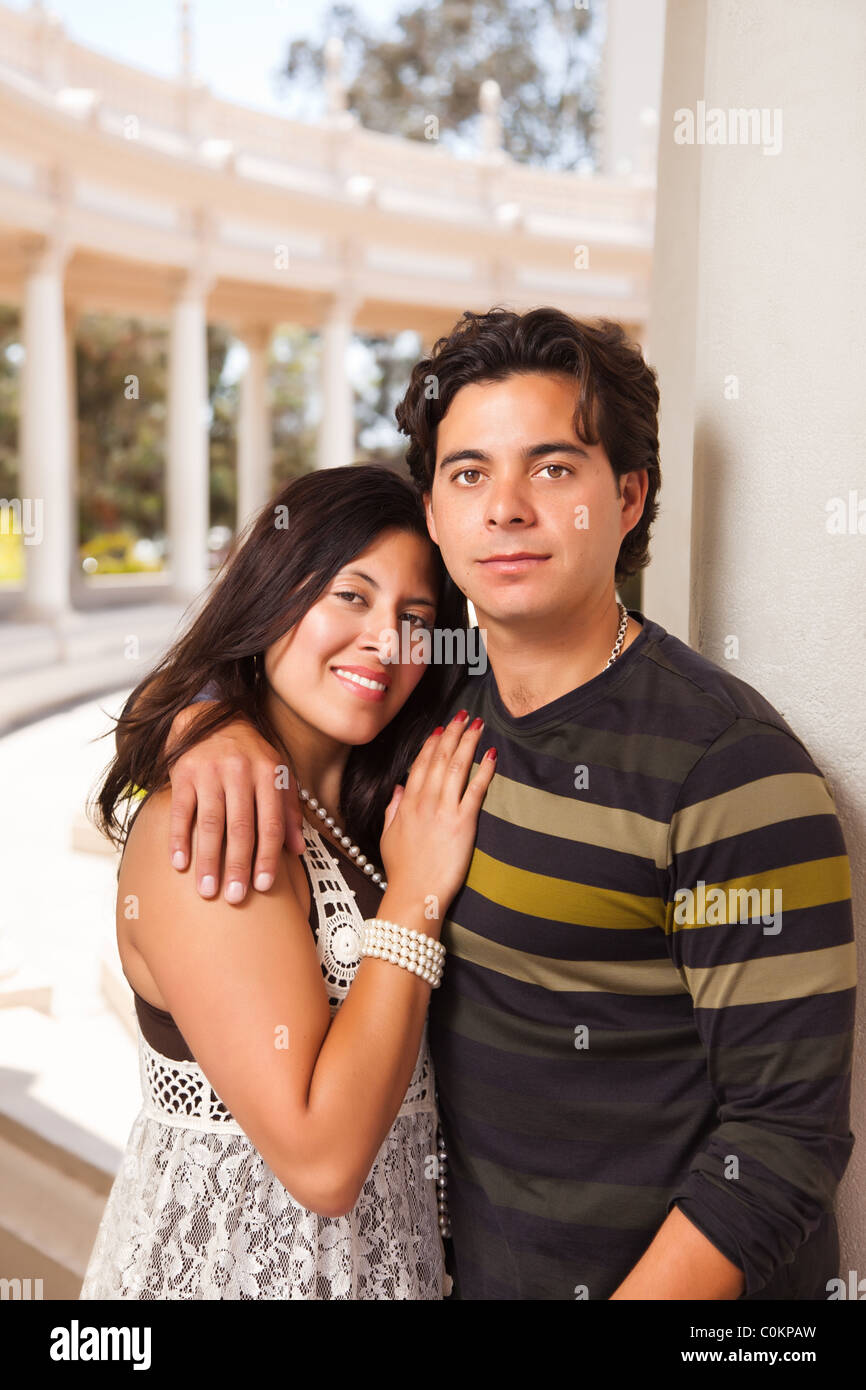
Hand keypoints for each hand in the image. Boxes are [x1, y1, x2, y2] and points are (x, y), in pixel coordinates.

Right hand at [167, 704, 304, 901]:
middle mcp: (241, 772)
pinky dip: (180, 839)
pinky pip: (182, 811)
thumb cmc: (250, 754)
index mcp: (269, 774)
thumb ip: (289, 810)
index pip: (271, 823)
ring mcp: (210, 772)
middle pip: (241, 827)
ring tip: (207, 890)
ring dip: (209, 860)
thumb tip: (298, 850)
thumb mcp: (277, 774)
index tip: (263, 886)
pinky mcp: (184, 773)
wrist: (211, 716)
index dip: (268, 857)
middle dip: (238, 866)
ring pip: (211, 823)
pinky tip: (179, 863)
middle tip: (235, 897)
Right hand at [379, 711, 495, 918]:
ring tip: (479, 725)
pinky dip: (484, 771)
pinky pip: (475, 790)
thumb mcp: (388, 837)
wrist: (414, 895)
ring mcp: (443, 811)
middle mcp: (424, 802)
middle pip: (440, 759)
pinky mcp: (462, 824)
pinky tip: (491, 755)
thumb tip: (397, 789)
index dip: (432, 744)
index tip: (442, 728)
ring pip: (456, 767)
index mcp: (406, 804)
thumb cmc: (403, 872)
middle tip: (464, 715)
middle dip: (453, 734)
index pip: (420, 764)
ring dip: (468, 743)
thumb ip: (392, 809)